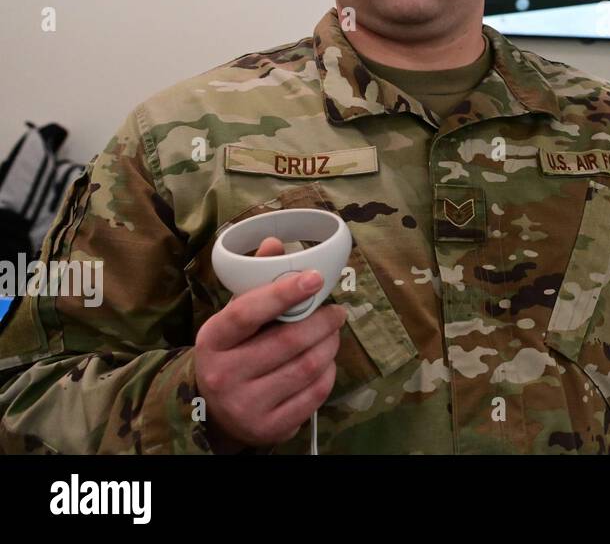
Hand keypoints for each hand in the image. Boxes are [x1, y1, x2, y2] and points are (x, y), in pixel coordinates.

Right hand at [195, 237, 347, 451]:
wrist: (213, 411)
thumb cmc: (232, 351)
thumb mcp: (233, 317)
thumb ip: (255, 279)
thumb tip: (276, 242)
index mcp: (212, 339)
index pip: (247, 313)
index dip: (284, 293)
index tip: (315, 278)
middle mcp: (223, 375)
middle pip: (289, 341)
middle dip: (323, 321)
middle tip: (337, 312)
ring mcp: (245, 406)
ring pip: (307, 367)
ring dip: (330, 345)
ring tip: (333, 334)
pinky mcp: (269, 429)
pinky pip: (314, 394)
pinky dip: (328, 373)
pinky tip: (325, 362)